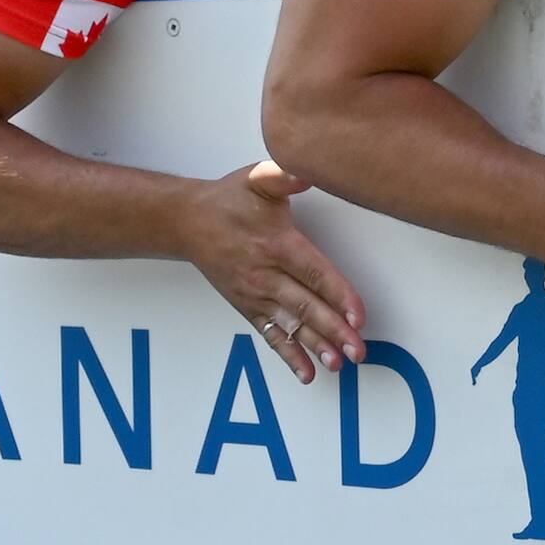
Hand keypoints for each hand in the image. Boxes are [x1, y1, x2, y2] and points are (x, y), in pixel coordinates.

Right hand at [178, 160, 365, 384]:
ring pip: (290, 324)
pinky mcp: (246, 306)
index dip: (338, 294)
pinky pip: (270, 334)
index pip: (314, 273)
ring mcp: (255, 294)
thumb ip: (283, 175)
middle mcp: (266, 274)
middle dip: (334, 329)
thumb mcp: (257, 178)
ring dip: (315, 346)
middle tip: (359, 350)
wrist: (185, 222)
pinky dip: (288, 355)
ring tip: (338, 366)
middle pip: (306, 305)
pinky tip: (306, 374)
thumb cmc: (229, 199)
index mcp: (277, 244)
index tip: (358, 315)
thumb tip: (307, 171)